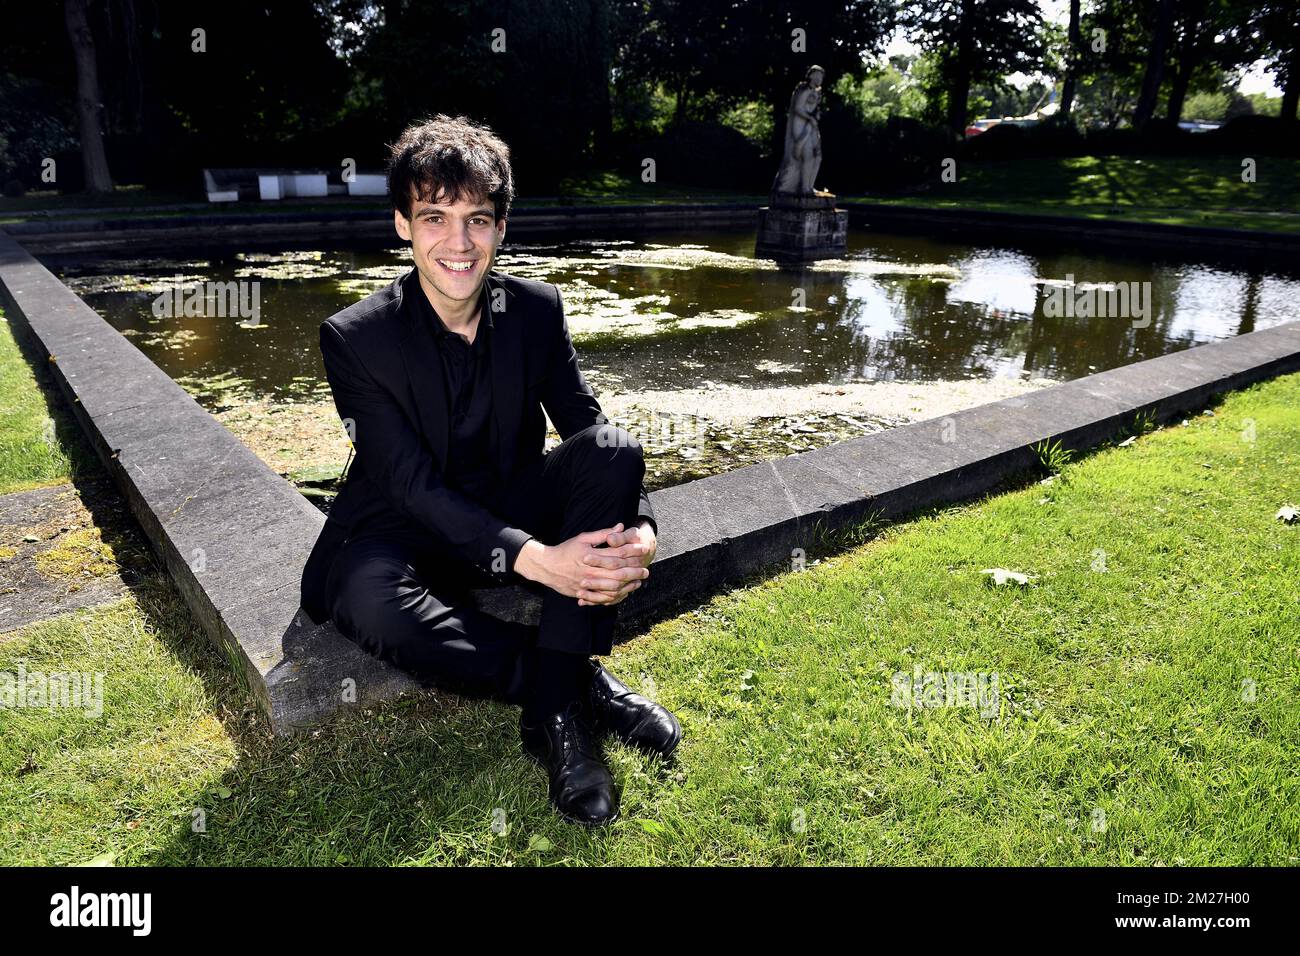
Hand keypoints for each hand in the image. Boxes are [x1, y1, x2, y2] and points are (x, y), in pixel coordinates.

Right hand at [512, 522, 649, 606]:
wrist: (547, 566)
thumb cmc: (566, 550)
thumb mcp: (583, 538)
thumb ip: (603, 534)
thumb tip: (620, 526)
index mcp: (592, 555)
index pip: (617, 554)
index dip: (632, 552)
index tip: (643, 551)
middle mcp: (591, 571)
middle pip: (618, 573)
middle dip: (634, 571)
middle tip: (646, 571)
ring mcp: (587, 584)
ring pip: (612, 587)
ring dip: (627, 585)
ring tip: (638, 582)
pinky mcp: (583, 593)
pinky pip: (601, 598)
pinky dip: (614, 597)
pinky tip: (622, 593)